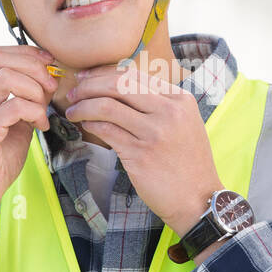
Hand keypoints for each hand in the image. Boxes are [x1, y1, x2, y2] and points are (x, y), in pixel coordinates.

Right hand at [0, 44, 58, 213]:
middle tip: (51, 86)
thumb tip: (48, 77)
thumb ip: (22, 99)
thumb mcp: (9, 123)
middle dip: (32, 67)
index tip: (47, 63)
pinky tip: (39, 125)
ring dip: (34, 90)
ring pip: (7, 78)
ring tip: (42, 110)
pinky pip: (13, 106)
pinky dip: (33, 111)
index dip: (24, 54)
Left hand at [63, 63, 223, 234]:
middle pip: (118, 85)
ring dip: (83, 106)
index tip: (86, 77)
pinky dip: (90, 124)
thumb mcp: (183, 124)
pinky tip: (84, 126)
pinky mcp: (140, 154)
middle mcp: (169, 112)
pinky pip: (107, 131)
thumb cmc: (187, 163)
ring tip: (72, 111)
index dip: (103, 74)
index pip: (133, 75)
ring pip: (107, 106)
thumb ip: (158, 105)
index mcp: (179, 99)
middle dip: (89, 86)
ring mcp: (155, 133)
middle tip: (74, 93)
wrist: (198, 198)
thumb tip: (119, 88)